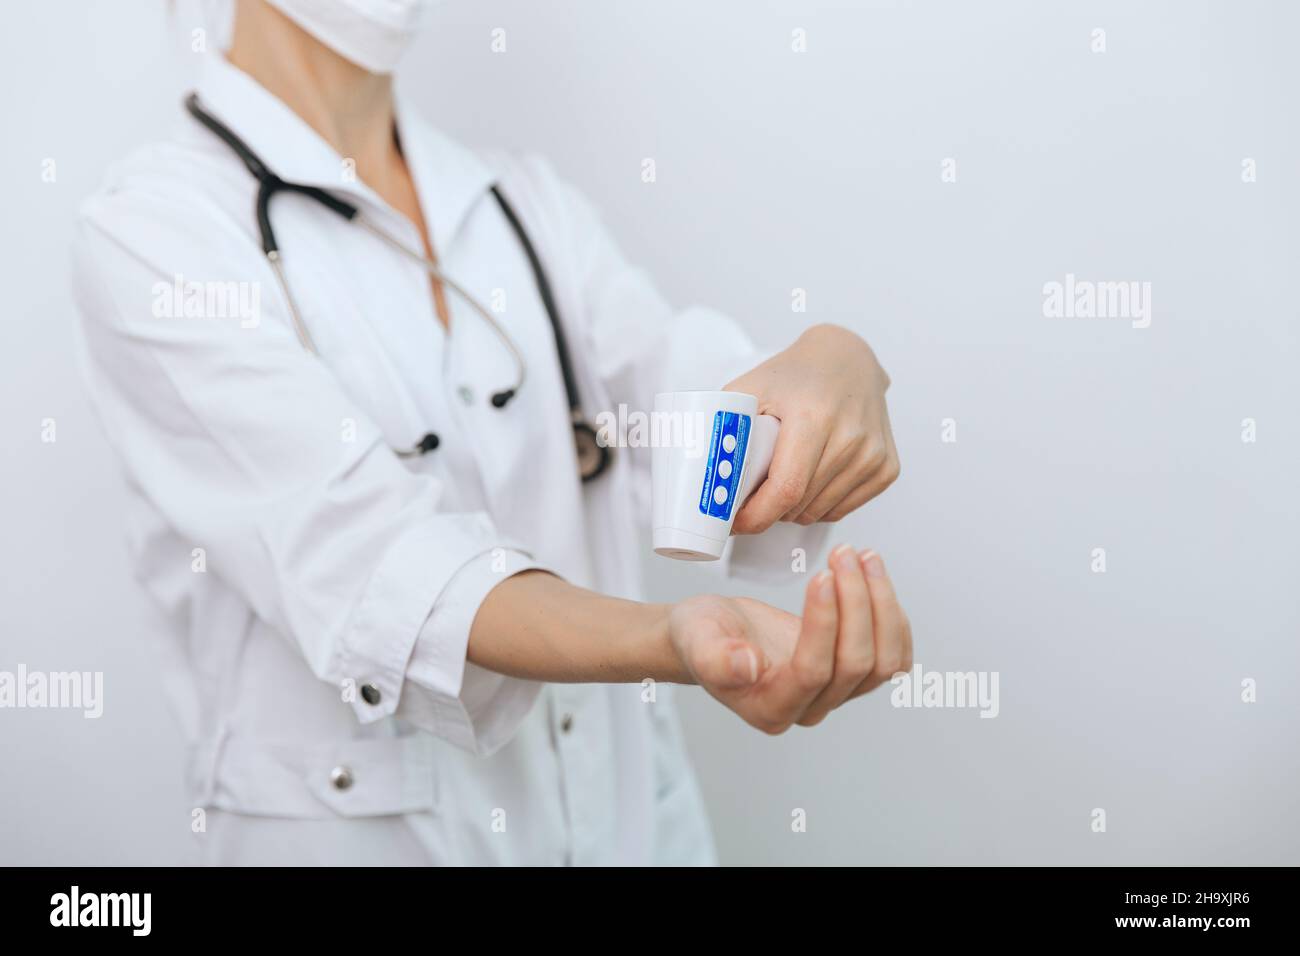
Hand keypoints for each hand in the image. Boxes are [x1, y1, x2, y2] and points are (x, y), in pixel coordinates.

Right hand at [668, 544, 911, 732]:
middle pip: (855, 666)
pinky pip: (892, 658)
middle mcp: (808, 710)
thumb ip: (715, 657)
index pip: (813, 671)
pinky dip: (893, 618)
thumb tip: (745, 666)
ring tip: (864, 556)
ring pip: (883, 663)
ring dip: (881, 606)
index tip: (821, 575)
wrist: (713, 632)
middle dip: (856, 603)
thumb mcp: (696, 638)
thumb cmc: (702, 634)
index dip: (823, 623)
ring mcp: (835, 696)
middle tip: (844, 553)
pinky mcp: (852, 675)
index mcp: (770, 708)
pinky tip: (875, 580)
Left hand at [727, 324, 898, 533]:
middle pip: (799, 505)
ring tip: (782, 478)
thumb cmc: (795, 375)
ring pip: (818, 512)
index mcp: (814, 417)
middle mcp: (851, 437)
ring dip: (792, 509)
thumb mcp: (750, 387)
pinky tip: (810, 477)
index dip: (755, 516)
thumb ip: (723, 427)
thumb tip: (698, 477)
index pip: (785, 488)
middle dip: (767, 511)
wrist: (848, 359)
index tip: (732, 522)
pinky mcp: (886, 468)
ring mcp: (873, 454)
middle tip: (749, 496)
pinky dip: (818, 505)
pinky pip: (841, 509)